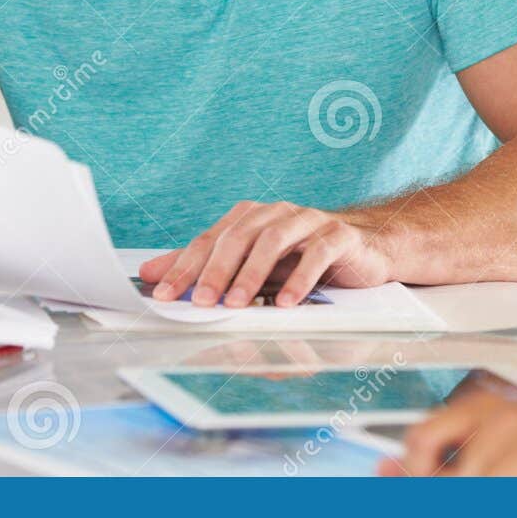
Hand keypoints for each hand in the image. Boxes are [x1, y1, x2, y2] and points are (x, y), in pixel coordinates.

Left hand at [137, 201, 391, 307]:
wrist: (365, 248)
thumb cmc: (302, 258)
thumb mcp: (251, 266)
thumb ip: (204, 268)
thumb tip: (150, 274)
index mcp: (251, 218)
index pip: (210, 239)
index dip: (185, 266)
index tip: (164, 294)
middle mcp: (277, 213)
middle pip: (239, 236)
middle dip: (216, 270)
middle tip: (202, 302)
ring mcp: (309, 220)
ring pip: (274, 239)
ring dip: (252, 273)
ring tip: (237, 304)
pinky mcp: (339, 235)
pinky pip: (317, 252)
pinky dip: (299, 277)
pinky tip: (287, 303)